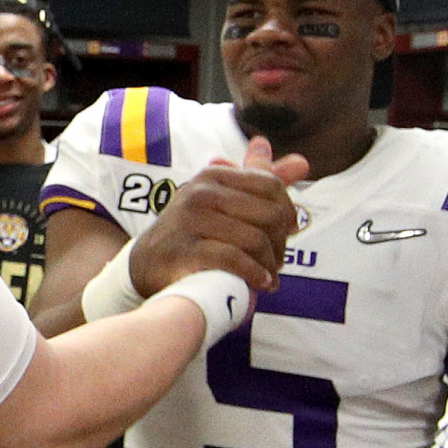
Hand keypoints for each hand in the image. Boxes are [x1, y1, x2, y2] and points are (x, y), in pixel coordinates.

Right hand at [129, 135, 310, 296]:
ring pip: (257, 240)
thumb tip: (303, 163)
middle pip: (270, 214)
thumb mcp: (221, 199)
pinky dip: (253, 275)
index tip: (285, 232)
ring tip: (269, 278)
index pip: (271, 185)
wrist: (144, 266)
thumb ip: (260, 181)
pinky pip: (236, 260)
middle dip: (281, 243)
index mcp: (214, 175)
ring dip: (270, 266)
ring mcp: (191, 221)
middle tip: (277, 262)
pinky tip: (259, 284)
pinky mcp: (186, 251)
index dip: (287, 211)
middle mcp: (201, 192)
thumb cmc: (191, 232)